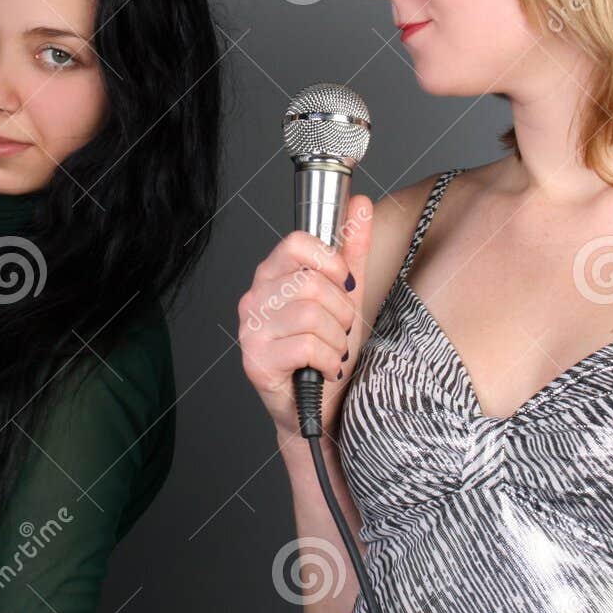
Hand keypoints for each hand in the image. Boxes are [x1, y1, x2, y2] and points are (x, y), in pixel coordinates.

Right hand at [236, 195, 373, 438]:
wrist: (320, 408)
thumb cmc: (327, 350)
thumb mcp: (347, 295)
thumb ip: (353, 249)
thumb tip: (361, 204)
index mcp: (272, 276)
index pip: (296, 243)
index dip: (330, 260)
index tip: (345, 281)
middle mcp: (254, 298)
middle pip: (311, 283)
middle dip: (341, 311)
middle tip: (341, 329)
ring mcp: (251, 330)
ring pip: (312, 315)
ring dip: (337, 339)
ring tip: (333, 351)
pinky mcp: (256, 361)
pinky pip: (306, 346)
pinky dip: (328, 360)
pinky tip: (325, 368)